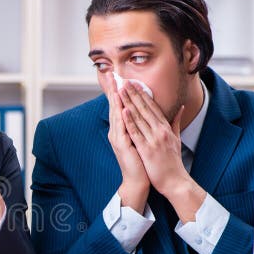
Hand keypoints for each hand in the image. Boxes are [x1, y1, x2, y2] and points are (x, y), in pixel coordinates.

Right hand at [103, 72, 148, 212]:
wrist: (138, 180)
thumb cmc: (141, 161)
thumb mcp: (141, 139)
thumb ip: (140, 125)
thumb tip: (143, 113)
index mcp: (122, 129)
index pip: (119, 105)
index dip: (118, 90)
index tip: (118, 76)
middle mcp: (117, 131)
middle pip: (114, 106)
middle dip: (112, 89)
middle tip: (110, 74)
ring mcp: (118, 138)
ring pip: (116, 114)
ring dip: (115, 99)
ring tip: (115, 85)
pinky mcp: (122, 146)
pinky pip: (122, 129)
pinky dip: (122, 118)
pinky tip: (122, 108)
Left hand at [119, 81, 204, 221]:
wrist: (176, 181)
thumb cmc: (173, 162)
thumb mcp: (176, 139)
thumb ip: (176, 122)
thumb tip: (180, 108)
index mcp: (166, 128)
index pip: (153, 107)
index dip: (143, 94)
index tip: (134, 83)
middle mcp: (161, 130)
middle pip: (146, 108)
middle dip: (134, 93)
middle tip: (125, 80)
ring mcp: (154, 139)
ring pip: (140, 117)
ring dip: (130, 102)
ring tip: (122, 90)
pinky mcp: (148, 149)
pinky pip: (137, 133)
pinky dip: (130, 121)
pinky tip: (124, 111)